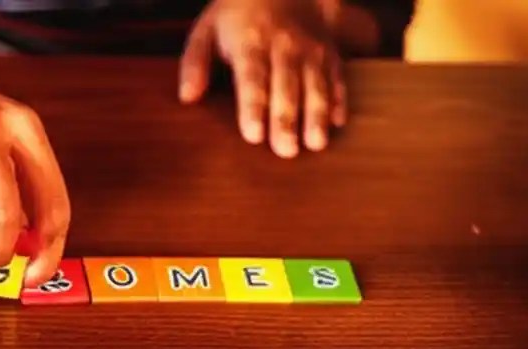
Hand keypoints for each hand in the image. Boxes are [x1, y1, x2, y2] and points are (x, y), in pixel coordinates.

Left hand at [179, 0, 345, 157]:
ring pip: (316, 85)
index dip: (253, 107)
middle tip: (286, 151)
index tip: (253, 135)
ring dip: (317, 115)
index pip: (252, 78)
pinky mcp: (330, 55)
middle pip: (286, 86)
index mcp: (250, 42)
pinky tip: (338, 123)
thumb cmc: (238, 16)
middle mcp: (284, 46)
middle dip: (286, 119)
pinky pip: (337, 78)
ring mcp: (311, 50)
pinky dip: (340, 100)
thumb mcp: (207, 28)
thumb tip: (187, 96)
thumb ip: (194, 62)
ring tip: (316, 144)